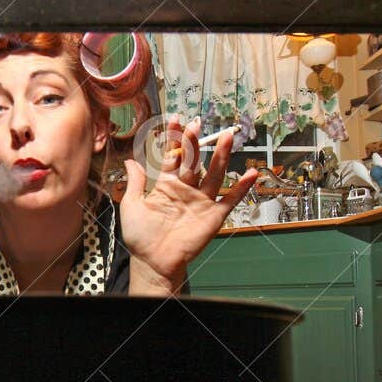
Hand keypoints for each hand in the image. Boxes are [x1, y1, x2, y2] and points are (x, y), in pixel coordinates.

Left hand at [119, 117, 258, 290]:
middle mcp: (186, 189)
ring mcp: (201, 201)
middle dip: (195, 143)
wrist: (153, 262)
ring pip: (213, 174)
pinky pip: (230, 199)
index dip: (174, 138)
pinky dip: (241, 187)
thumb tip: (130, 160)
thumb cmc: (140, 236)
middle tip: (197, 124)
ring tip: (227, 136)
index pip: (172, 156)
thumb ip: (135, 182)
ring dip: (220, 156)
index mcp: (166, 185)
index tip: (176, 119)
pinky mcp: (214, 216)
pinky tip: (251, 173)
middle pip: (194, 161)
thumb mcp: (131, 205)